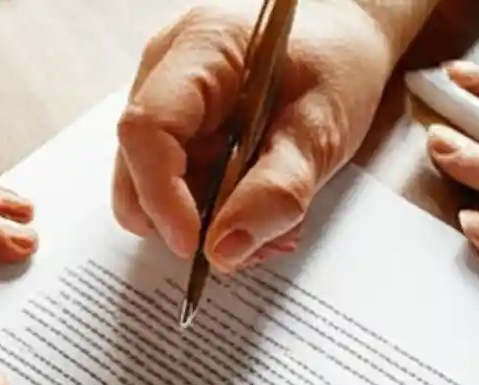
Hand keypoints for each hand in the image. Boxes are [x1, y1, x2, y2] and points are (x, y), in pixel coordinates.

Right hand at [113, 2, 397, 271]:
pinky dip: (209, 212)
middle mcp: (164, 71)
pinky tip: (254, 208)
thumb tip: (223, 250)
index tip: (194, 243)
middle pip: (135, 164)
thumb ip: (278, 189)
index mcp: (199, 48)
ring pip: (147, 184)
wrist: (343, 41)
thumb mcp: (324, 127)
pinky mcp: (174, 129)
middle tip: (242, 243)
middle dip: (182, 219)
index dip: (161, 195)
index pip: (147, 128)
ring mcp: (163, 101)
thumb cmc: (336, 64)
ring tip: (266, 226)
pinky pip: (171, 184)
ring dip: (202, 222)